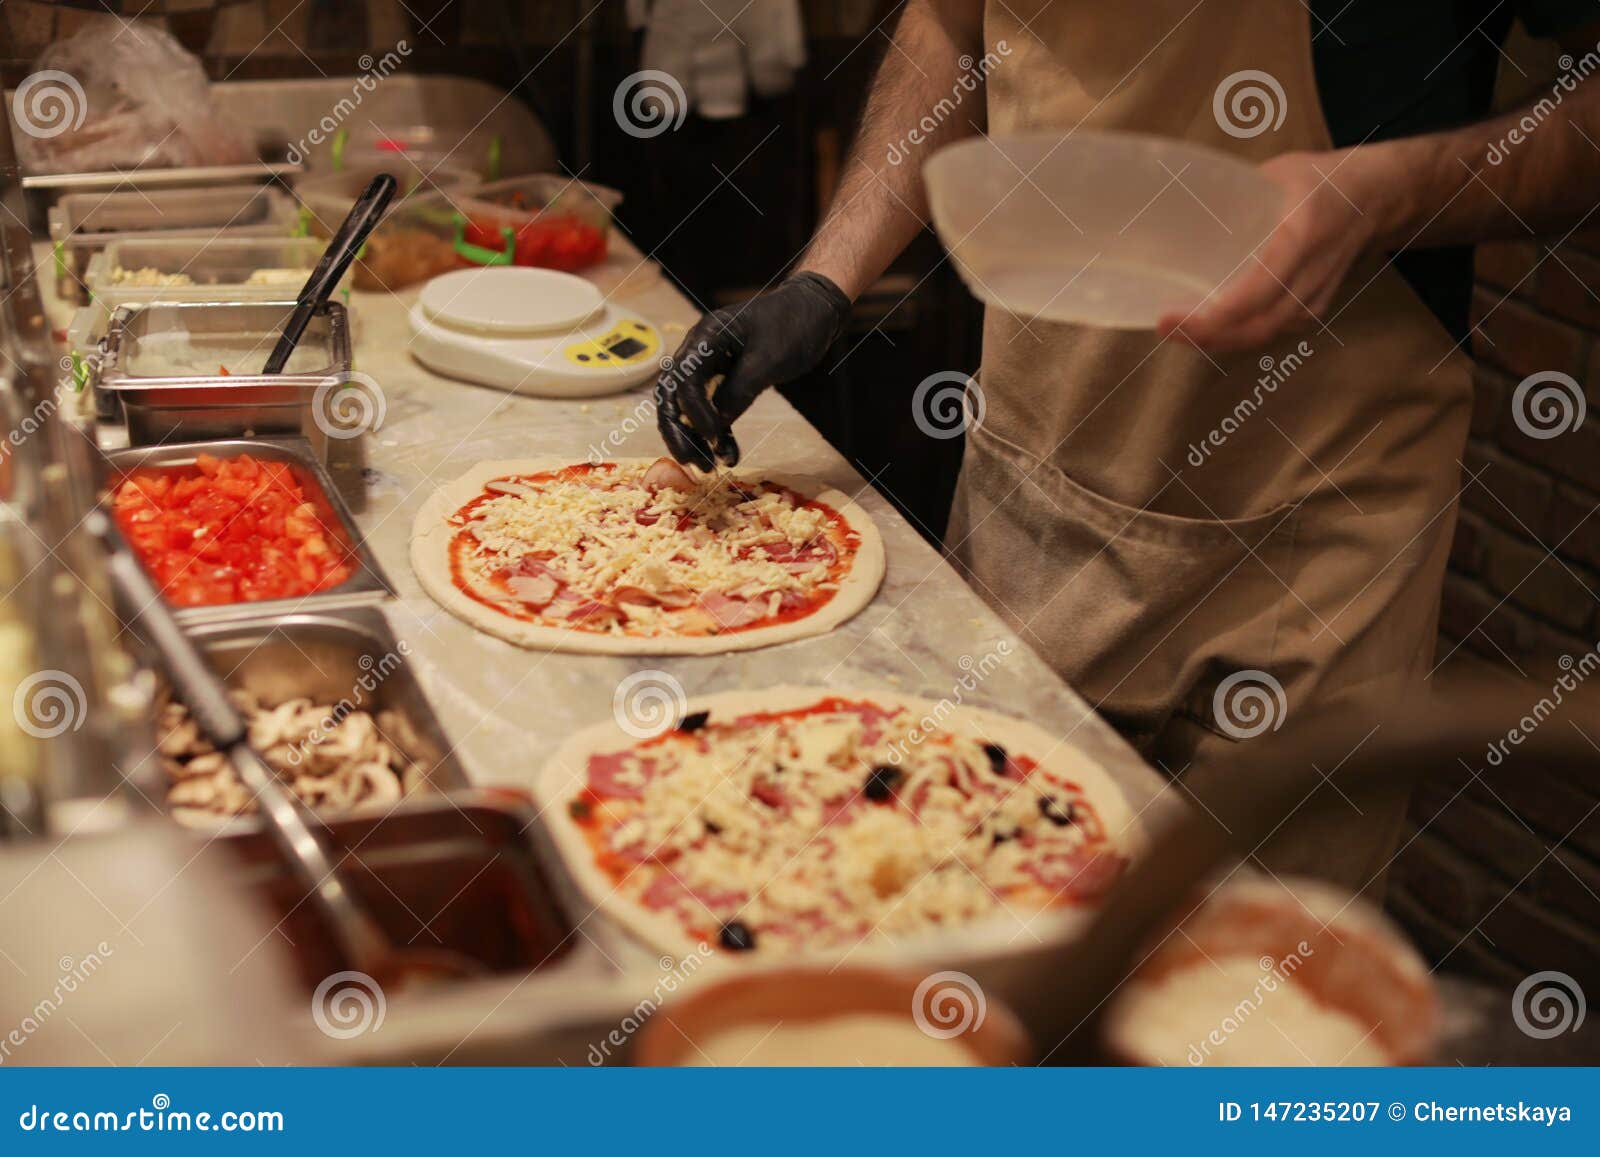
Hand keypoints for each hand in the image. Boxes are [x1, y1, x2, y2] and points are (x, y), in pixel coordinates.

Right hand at [656, 272, 850, 467]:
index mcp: (706, 336)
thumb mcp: (769, 360)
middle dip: (681, 432)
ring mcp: (709, 366)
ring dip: (694, 437)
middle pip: (673, 395)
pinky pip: (711, 410)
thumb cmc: (793, 325)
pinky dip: (717, 432)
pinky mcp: (724, 379)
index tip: (712, 436)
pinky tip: (728, 454)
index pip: (684, 378)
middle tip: (696, 463)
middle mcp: (699, 351)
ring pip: (686, 406)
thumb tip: (715, 425)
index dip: (694, 411)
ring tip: (707, 467)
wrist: (813, 310)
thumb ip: (739, 390)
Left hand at [1158, 150, 1391, 354]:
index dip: (1213, 315)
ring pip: (1261, 334)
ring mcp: (1315, 297)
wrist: (1376, 197)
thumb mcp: (1278, 174)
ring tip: (1176, 330)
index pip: (1257, 291)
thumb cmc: (1321, 180)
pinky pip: (1270, 331)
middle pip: (1256, 326)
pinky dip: (1235, 336)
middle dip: (1205, 335)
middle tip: (1164, 326)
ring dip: (1216, 340)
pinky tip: (1206, 330)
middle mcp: (1311, 275)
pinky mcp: (1312, 310)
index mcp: (1303, 236)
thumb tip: (1176, 205)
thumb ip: (1235, 195)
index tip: (1171, 314)